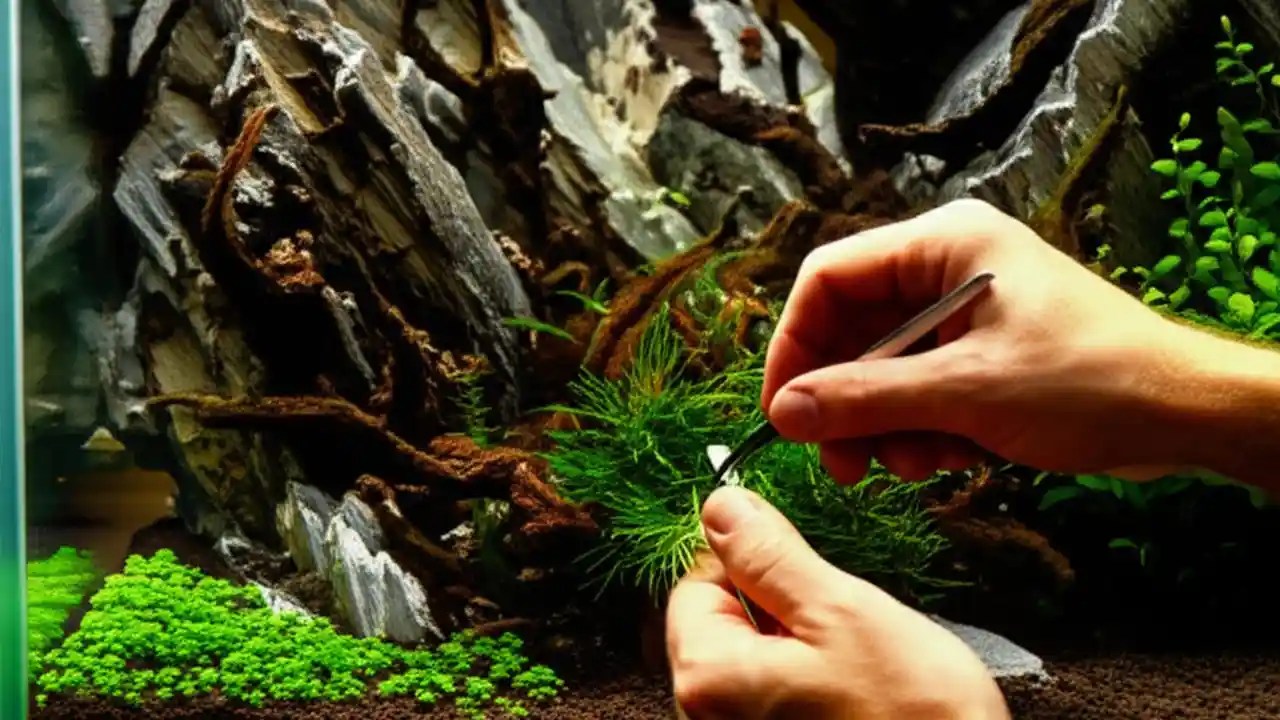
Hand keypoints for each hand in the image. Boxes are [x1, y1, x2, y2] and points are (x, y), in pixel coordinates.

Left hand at [666, 486, 1009, 719]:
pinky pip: (775, 700)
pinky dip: (808, 683)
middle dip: (775, 607)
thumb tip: (721, 508)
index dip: (748, 558)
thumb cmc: (913, 716)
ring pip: (753, 662)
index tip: (797, 556)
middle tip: (837, 615)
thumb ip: (770, 556)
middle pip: (720, 627)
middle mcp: (710, 719)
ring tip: (854, 659)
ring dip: (796, 646)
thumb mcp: (840, 611)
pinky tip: (854, 691)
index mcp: (708, 679)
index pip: (693, 585)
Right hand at [761, 198, 1216, 483]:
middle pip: (852, 330)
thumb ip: (865, 398)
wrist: (1184, 414)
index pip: (828, 278)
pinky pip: (918, 388)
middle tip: (842, 464)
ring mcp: (965, 312)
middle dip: (844, 401)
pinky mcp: (981, 352)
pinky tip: (951, 458)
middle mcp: (946, 268)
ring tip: (914, 466)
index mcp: (942, 244)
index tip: (782, 411)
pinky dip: (920, 428)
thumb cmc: (1087, 382)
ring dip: (885, 424)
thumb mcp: (964, 392)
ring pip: (881, 368)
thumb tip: (782, 412)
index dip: (795, 344)